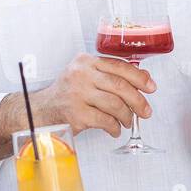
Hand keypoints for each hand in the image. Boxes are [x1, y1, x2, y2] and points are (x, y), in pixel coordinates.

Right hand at [33, 53, 154, 137]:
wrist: (40, 111)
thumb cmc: (67, 94)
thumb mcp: (87, 78)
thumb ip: (112, 76)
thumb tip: (144, 77)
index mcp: (85, 62)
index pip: (119, 66)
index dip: (139, 78)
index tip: (151, 87)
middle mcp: (81, 75)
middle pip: (120, 85)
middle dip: (138, 100)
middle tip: (146, 111)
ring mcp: (77, 94)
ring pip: (115, 104)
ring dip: (126, 116)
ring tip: (127, 121)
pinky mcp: (76, 114)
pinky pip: (105, 121)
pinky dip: (114, 127)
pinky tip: (114, 129)